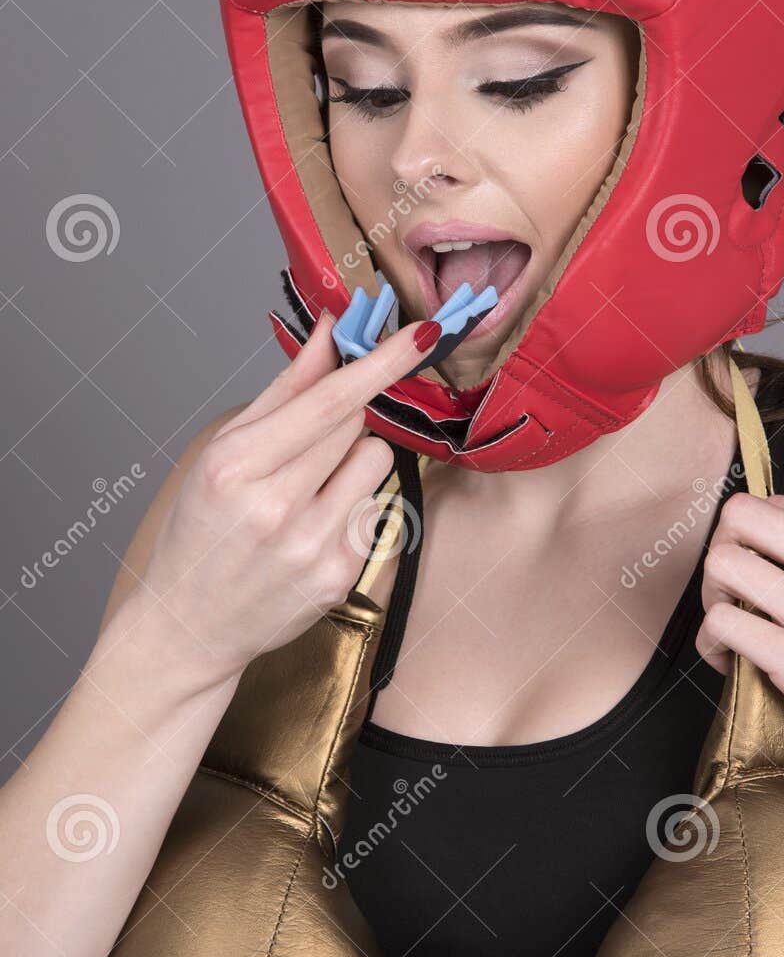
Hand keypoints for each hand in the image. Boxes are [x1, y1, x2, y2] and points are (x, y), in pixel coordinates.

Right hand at [126, 314, 436, 690]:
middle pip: (357, 426)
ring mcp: (312, 548)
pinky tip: (312, 529)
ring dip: (352, 462)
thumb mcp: (222, 452)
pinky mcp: (339, 576)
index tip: (422, 334)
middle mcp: (275, 509)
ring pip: (375, 464)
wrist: (189, 626)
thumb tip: (330, 330)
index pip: (329, 402)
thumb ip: (284, 389)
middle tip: (309, 444)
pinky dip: (351, 506)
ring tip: (307, 492)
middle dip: (344, 419)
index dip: (381, 362)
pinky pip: (374, 508)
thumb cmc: (201, 531)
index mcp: (235, 467)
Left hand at [696, 492, 783, 835]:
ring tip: (728, 622)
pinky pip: (724, 624)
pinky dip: (711, 640)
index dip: (760, 536)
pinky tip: (728, 659)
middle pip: (742, 517)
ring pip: (724, 565)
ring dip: (712, 593)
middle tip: (732, 586)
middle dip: (723, 546)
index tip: (763, 570)